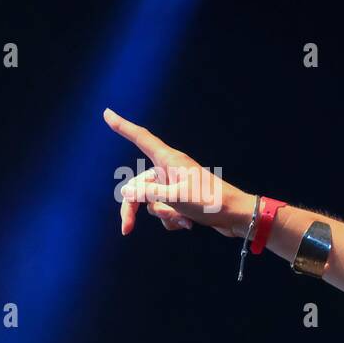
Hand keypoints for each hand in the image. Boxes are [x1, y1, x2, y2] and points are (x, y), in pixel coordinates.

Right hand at [103, 108, 253, 236]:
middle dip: (134, 208)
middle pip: (139, 185)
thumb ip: (149, 194)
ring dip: (165, 215)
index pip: (141, 139)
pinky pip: (167, 211)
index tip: (107, 113)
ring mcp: (176, 186)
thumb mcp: (176, 198)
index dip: (123, 127)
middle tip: (126, 229)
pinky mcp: (183, 201)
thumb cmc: (211, 202)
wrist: (237, 217)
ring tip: (184, 218)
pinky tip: (189, 224)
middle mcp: (170, 170)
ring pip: (153, 202)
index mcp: (169, 160)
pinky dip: (174, 219)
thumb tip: (126, 191)